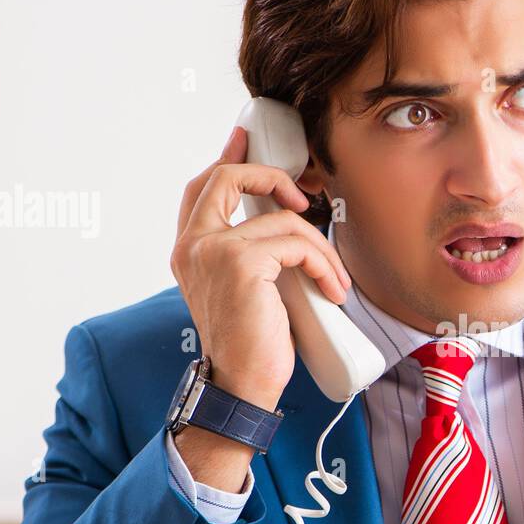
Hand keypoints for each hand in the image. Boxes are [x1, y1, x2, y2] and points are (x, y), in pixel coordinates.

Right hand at [170, 125, 351, 411]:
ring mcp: (214, 250)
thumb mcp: (244, 289)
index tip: (245, 139)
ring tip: (334, 280)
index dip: (228, 158)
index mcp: (189, 250)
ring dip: (320, 248)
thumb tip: (283, 223)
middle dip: (271, 176)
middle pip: (228, 178)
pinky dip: (323, 265)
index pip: (201, 188)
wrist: (241, 385)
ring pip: (282, 219)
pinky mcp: (243, 262)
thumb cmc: (249, 344)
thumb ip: (250, 253)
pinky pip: (297, 243)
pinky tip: (332, 291)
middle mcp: (193, 245)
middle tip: (302, 197)